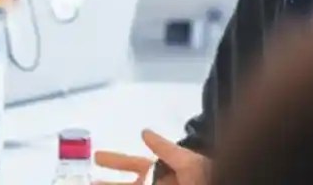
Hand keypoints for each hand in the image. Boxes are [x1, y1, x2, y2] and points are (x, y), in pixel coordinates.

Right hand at [93, 130, 208, 184]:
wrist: (222, 184)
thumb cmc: (208, 181)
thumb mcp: (190, 164)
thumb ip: (166, 150)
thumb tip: (144, 132)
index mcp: (164, 174)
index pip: (134, 164)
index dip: (116, 161)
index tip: (97, 158)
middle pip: (126, 184)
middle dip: (108, 183)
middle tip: (89, 181)